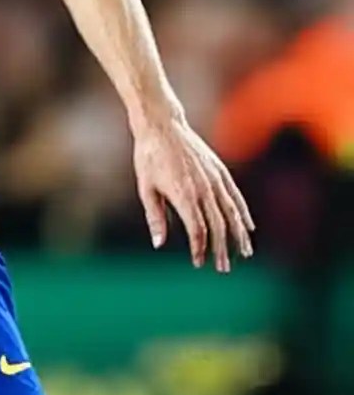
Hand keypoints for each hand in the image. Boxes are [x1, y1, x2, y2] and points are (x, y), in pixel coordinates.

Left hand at [133, 116, 254, 271]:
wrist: (162, 126)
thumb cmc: (149, 158)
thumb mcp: (146, 188)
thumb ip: (155, 216)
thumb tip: (159, 244)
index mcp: (184, 195)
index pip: (198, 229)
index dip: (200, 248)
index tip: (198, 262)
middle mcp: (204, 189)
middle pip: (218, 225)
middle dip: (222, 249)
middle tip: (223, 268)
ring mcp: (215, 179)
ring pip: (232, 213)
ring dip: (238, 235)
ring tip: (245, 253)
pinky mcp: (220, 171)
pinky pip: (235, 196)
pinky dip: (242, 213)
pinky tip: (247, 227)